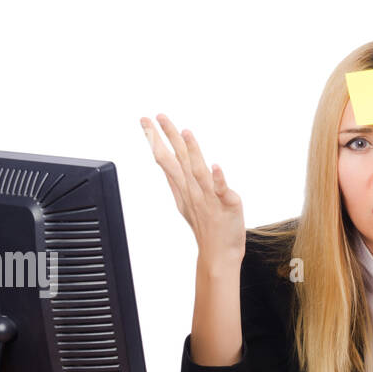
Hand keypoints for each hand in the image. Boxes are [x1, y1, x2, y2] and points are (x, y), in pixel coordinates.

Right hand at [141, 114, 245, 261]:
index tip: (145, 121)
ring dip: (192, 152)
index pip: (166, 159)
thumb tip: (165, 163)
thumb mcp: (185, 202)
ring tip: (185, 133)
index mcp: (183, 189)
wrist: (218, 255)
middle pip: (178, 160)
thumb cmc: (206, 228)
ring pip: (198, 171)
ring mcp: (209, 197)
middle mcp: (193, 190)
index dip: (155, 140)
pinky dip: (219, 179)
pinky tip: (216, 166)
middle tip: (157, 116)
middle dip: (167, 137)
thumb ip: (176, 182)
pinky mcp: (227, 204)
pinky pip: (222, 190)